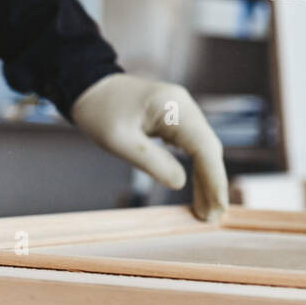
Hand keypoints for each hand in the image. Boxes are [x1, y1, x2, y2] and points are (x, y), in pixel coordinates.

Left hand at [70, 74, 228, 221]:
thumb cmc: (98, 112)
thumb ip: (151, 162)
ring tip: (205, 211)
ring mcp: (181, 111)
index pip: (203, 146)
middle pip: (208, 148)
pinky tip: (197, 190)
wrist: (87, 87)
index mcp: (172, 106)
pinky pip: (192, 146)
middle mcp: (184, 105)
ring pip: (203, 149)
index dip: (214, 178)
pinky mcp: (174, 119)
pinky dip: (196, 168)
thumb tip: (180, 183)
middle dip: (213, 183)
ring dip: (206, 179)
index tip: (218, 207)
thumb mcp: (119, 141)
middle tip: (211, 217)